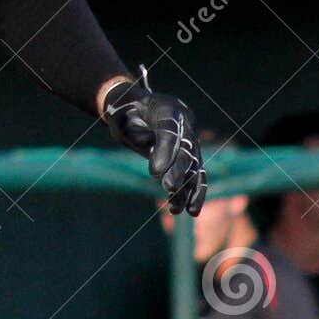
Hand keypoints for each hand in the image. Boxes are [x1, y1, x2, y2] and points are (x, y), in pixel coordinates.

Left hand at [103, 66, 206, 215]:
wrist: (139, 108)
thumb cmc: (126, 113)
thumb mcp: (121, 117)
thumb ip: (132, 129)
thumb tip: (147, 143)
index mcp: (168, 109)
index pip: (169, 131)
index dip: (165, 151)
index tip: (155, 173)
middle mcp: (185, 124)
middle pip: (186, 150)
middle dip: (179, 171)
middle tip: (170, 188)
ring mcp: (190, 141)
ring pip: (194, 166)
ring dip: (188, 188)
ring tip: (177, 208)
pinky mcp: (190, 156)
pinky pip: (196, 175)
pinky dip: (194, 193)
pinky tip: (190, 210)